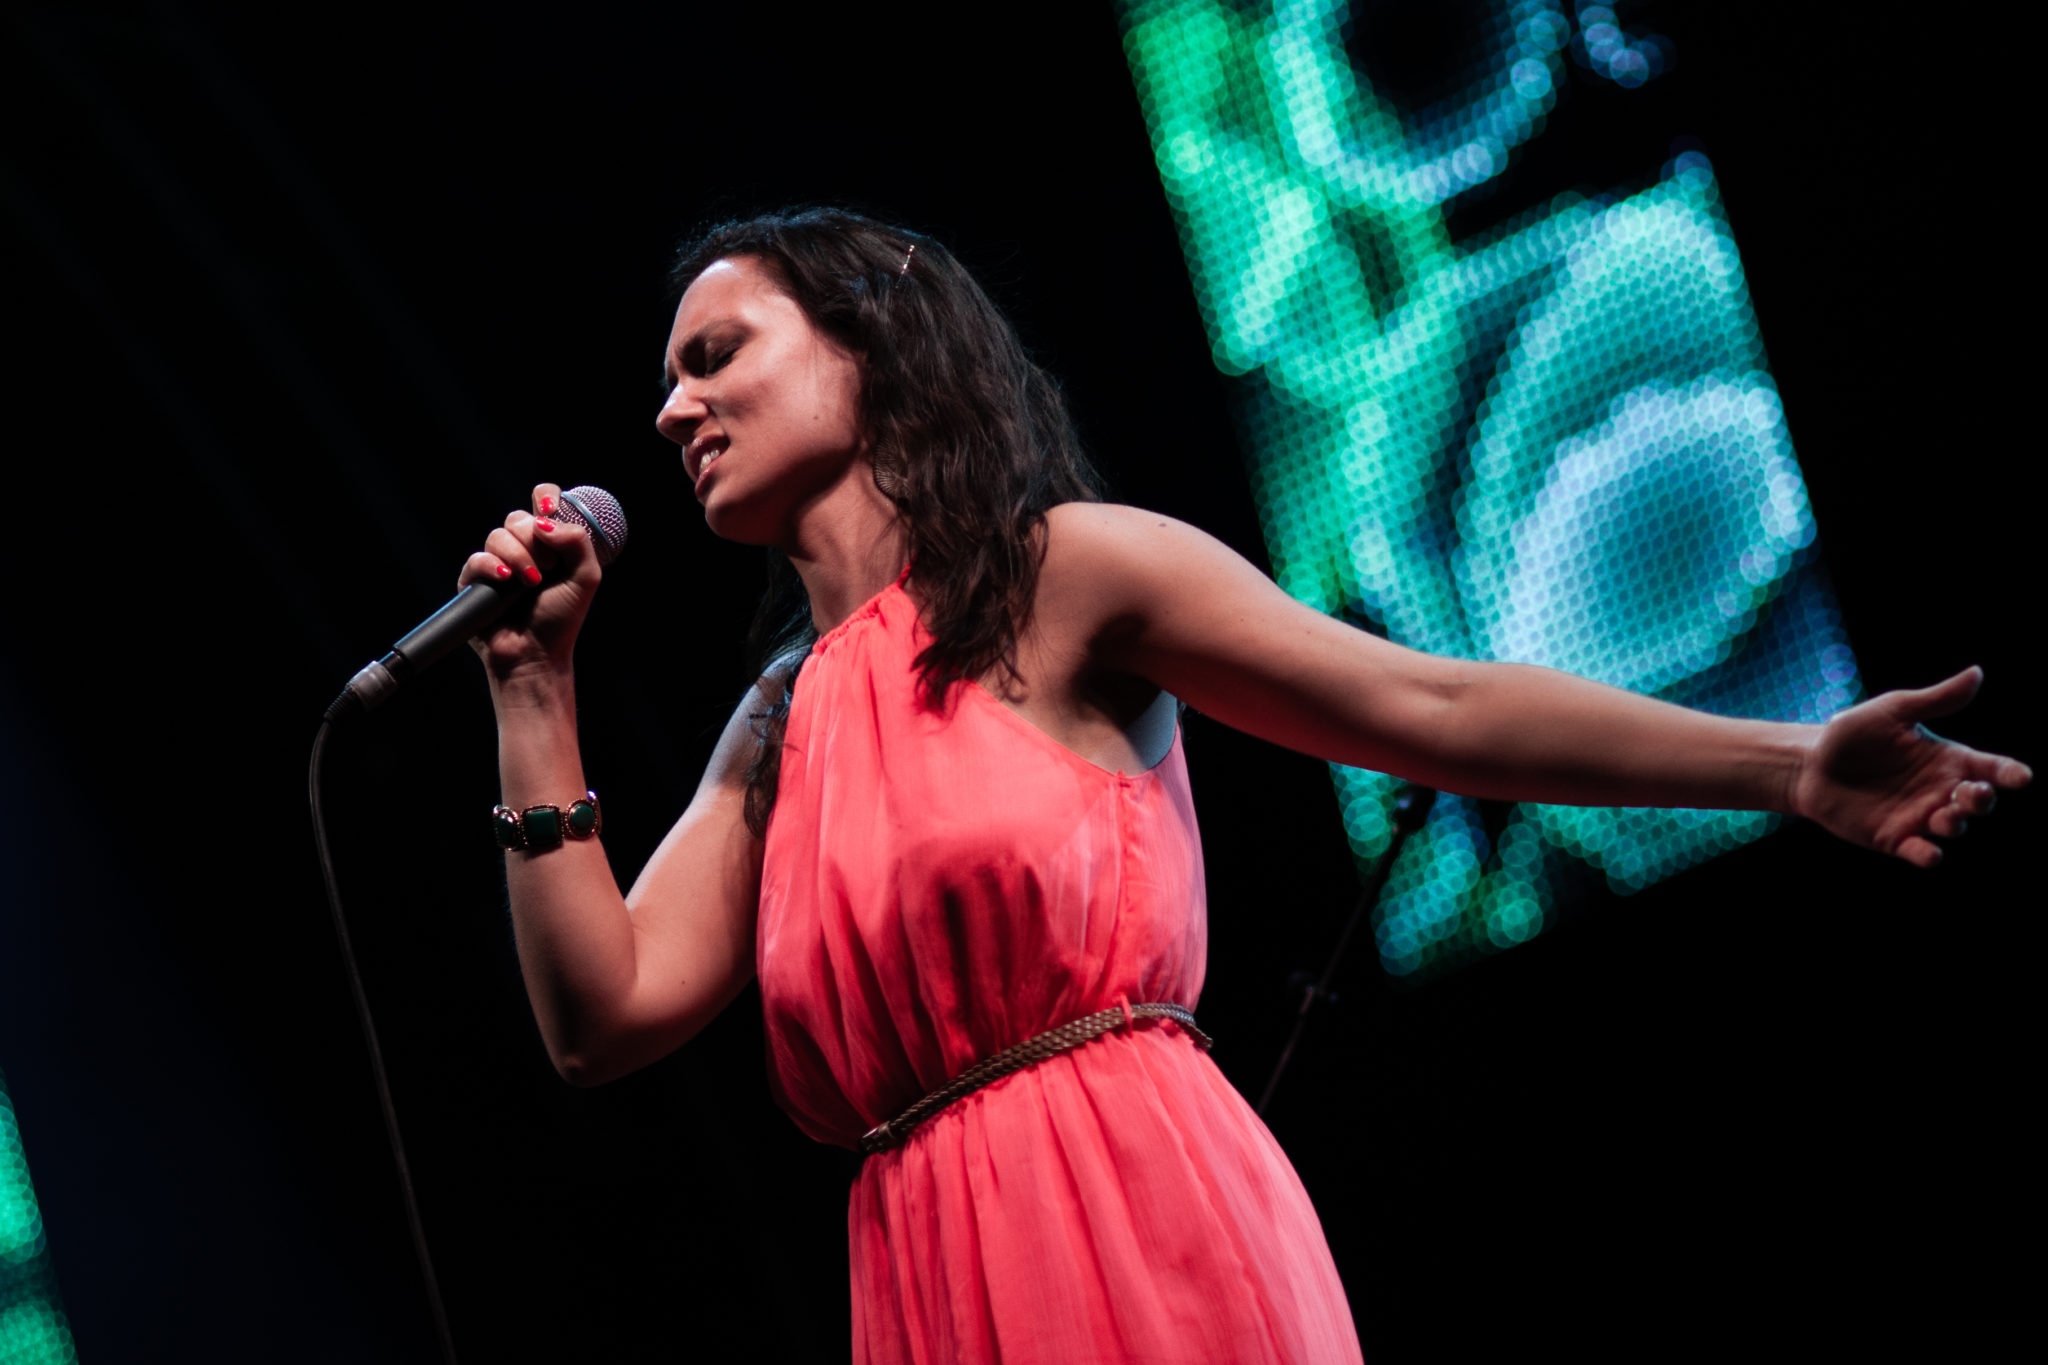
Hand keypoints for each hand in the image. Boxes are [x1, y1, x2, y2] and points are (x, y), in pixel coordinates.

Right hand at [457, 482, 602, 682]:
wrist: (536, 654)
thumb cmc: (561, 619)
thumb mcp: (586, 576)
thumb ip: (577, 540)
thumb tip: (544, 520)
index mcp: (550, 543)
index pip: (543, 501)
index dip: (545, 497)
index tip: (549, 511)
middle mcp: (523, 549)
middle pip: (518, 517)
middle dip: (533, 540)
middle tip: (548, 569)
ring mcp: (497, 563)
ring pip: (497, 535)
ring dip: (518, 557)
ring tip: (530, 583)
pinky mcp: (474, 580)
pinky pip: (477, 558)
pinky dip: (492, 567)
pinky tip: (505, 581)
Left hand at [1791, 667, 2030, 867]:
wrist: (1810, 763)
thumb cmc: (1853, 734)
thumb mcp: (1894, 711)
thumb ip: (1935, 699)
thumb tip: (1976, 673)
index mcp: (1948, 759)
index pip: (1990, 768)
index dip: (2009, 773)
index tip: (2021, 777)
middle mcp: (1941, 791)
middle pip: (1978, 802)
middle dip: (1982, 800)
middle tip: (1973, 792)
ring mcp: (1920, 817)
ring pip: (1954, 827)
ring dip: (1956, 824)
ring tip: (1945, 815)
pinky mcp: (1896, 839)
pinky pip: (1920, 852)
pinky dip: (1929, 856)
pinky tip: (1931, 855)